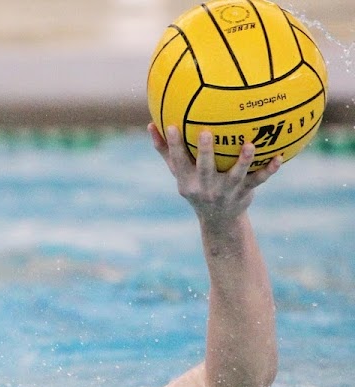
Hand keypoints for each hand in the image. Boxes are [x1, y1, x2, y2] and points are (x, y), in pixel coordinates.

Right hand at [149, 123, 280, 227]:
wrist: (219, 219)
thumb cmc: (196, 186)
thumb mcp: (180, 173)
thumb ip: (166, 151)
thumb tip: (151, 124)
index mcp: (188, 181)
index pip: (178, 162)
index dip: (173, 145)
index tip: (171, 126)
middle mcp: (206, 187)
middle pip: (205, 168)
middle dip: (205, 152)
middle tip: (207, 133)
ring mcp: (226, 191)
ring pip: (235, 175)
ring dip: (243, 161)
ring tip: (249, 145)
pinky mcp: (244, 193)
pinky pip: (258, 180)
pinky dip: (269, 170)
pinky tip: (279, 157)